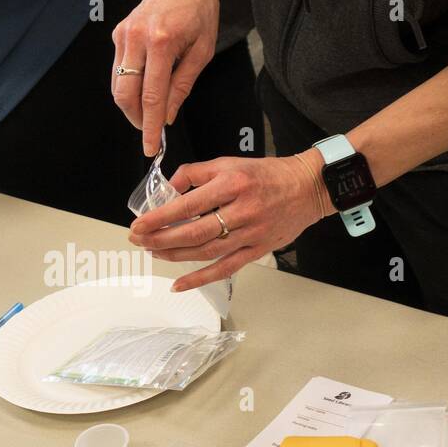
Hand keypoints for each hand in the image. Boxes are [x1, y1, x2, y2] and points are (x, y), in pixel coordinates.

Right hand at [111, 0, 219, 156]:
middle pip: (125, 94)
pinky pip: (118, 70)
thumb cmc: (200, 9)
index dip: (148, 126)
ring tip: (148, 112)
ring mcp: (123, 34)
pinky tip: (144, 87)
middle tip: (149, 130)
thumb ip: (182, 85)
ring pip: (117, 85)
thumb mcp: (203, 51)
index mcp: (162, 42)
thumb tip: (166, 116)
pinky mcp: (117, 33)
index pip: (151, 96)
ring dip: (130, 105)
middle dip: (135, 119)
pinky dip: (129, 86)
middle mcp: (136, 38)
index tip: (150, 148)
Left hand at [128, 153, 329, 291]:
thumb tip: (170, 188)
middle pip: (194, 232)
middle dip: (161, 238)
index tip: (140, 223)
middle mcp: (241, 211)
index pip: (188, 205)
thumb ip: (196, 173)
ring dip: (175, 255)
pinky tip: (179, 284)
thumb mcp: (229, 162)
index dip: (160, 217)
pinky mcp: (257, 251)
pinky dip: (199, 279)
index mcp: (232, 185)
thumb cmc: (268, 174)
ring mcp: (250, 234)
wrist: (308, 187)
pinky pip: (224, 269)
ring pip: (206, 252)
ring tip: (153, 252)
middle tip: (139, 239)